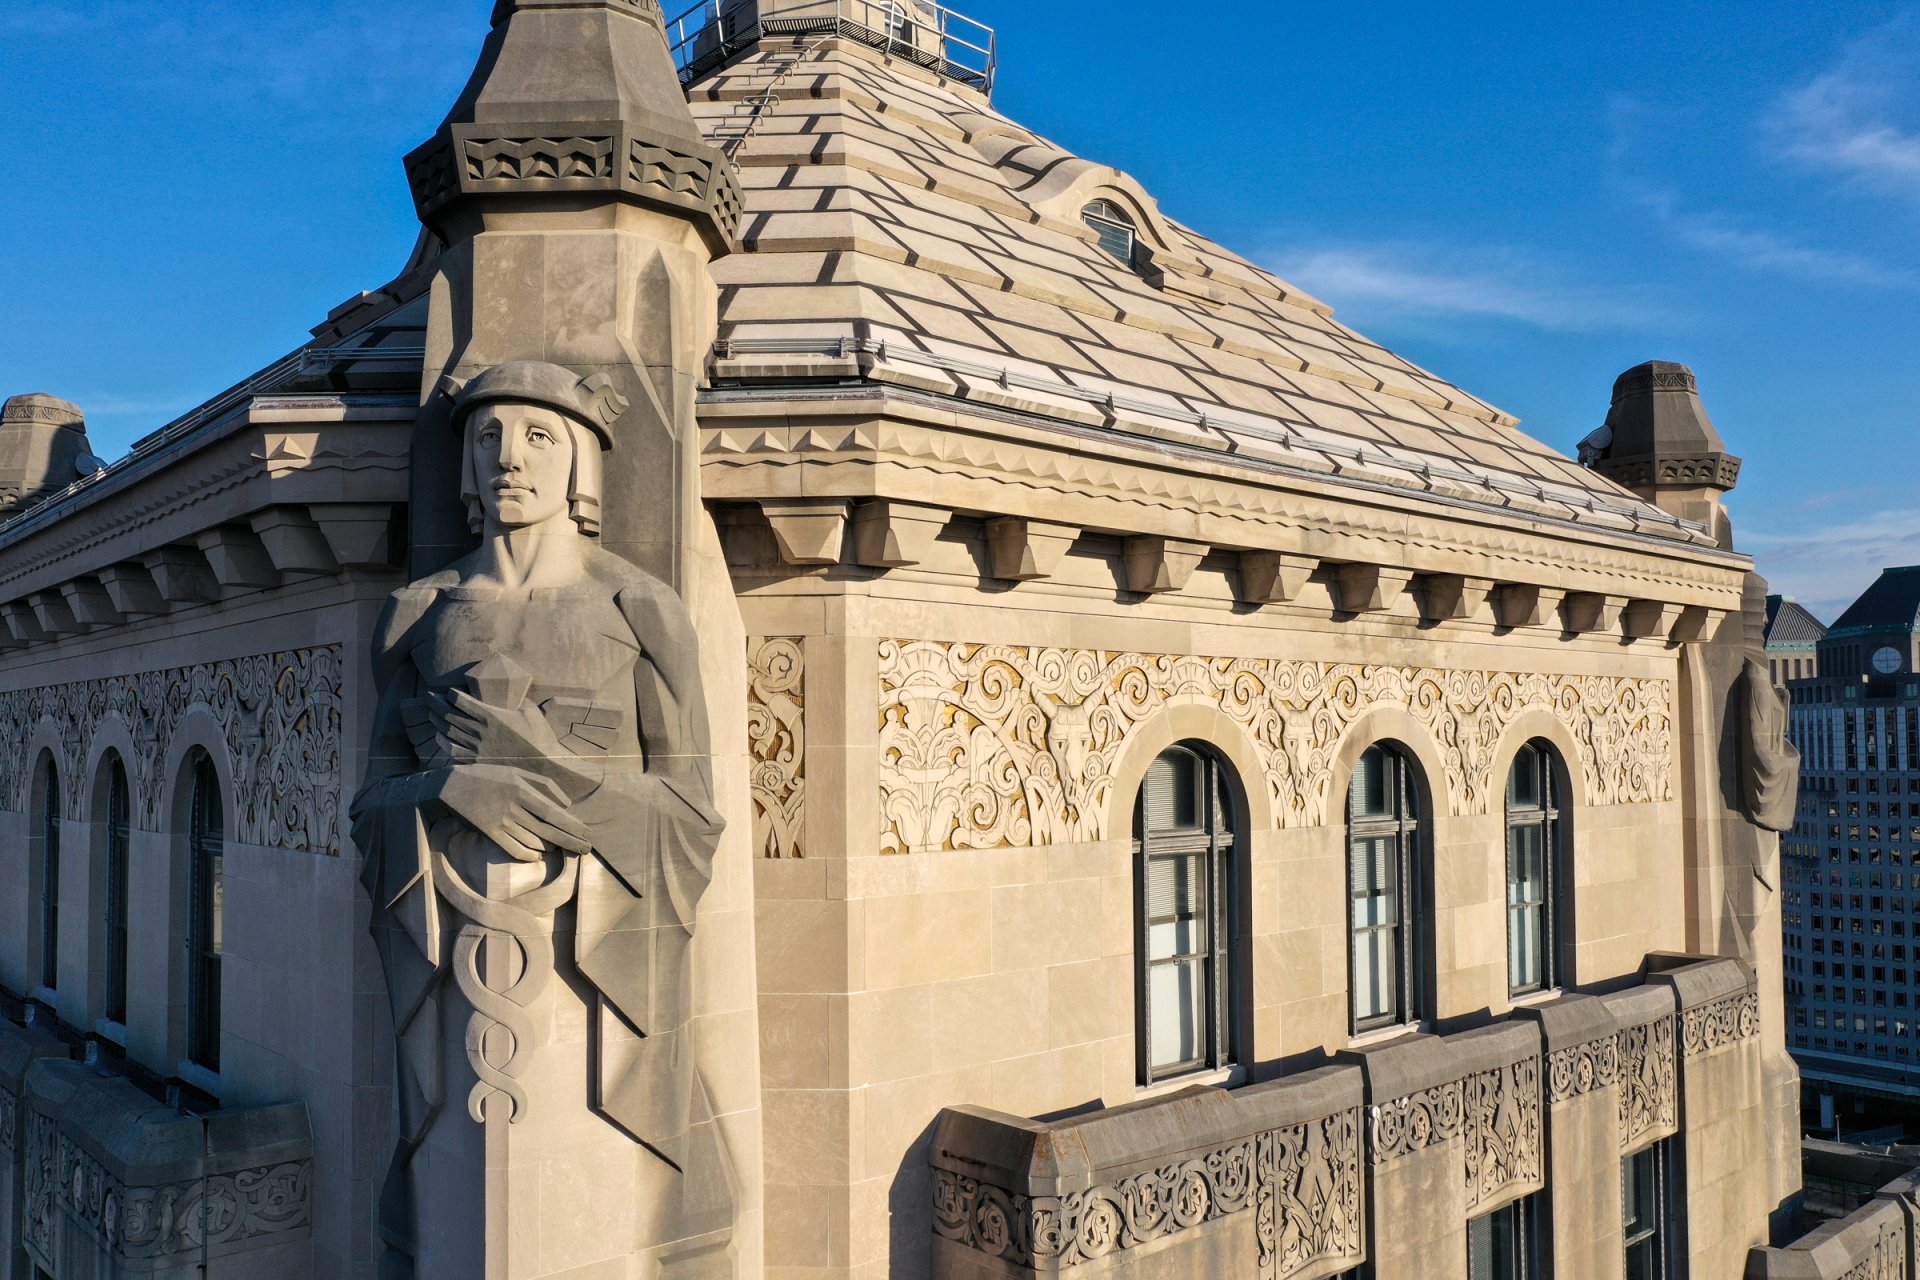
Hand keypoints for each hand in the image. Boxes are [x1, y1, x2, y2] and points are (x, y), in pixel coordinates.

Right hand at [422, 763, 593, 862]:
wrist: (453, 786)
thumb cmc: (490, 776)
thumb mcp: (518, 773)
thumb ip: (545, 785)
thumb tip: (567, 804)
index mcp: (523, 791)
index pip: (554, 814)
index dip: (572, 827)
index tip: (587, 834)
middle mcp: (514, 809)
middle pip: (548, 831)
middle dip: (570, 842)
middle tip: (586, 850)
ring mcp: (502, 823)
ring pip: (533, 842)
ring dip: (551, 847)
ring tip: (563, 847)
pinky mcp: (490, 834)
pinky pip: (514, 850)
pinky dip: (529, 855)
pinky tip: (539, 856)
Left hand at [430, 689, 569, 764]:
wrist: (542, 767)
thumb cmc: (539, 738)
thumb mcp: (531, 712)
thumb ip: (518, 701)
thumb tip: (512, 695)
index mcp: (491, 716)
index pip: (460, 700)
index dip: (450, 693)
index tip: (448, 691)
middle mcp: (479, 731)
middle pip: (448, 714)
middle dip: (435, 703)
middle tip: (428, 697)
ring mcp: (476, 748)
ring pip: (446, 731)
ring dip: (436, 720)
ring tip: (432, 714)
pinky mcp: (476, 762)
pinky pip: (452, 750)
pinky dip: (442, 741)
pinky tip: (440, 736)